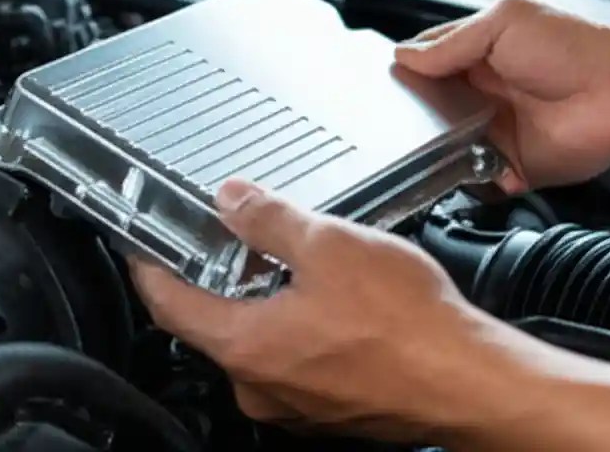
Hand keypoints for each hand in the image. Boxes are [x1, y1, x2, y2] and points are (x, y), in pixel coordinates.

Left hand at [130, 179, 497, 442]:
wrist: (470, 381)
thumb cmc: (406, 325)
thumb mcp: (329, 245)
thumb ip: (270, 219)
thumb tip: (233, 199)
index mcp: (246, 347)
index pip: (167, 305)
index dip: (149, 268)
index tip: (140, 247)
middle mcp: (262, 386)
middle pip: (214, 325)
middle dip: (219, 279)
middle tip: (232, 238)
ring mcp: (297, 404)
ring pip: (261, 344)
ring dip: (267, 303)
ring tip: (300, 264)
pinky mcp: (332, 408)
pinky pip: (298, 362)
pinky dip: (301, 329)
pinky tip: (337, 303)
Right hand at [395, 0, 609, 189]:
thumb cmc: (577, 49)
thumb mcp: (505, 23)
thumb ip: (452, 42)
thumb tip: (404, 56)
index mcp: (478, 52)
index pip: (426, 62)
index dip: (406, 72)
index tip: (389, 84)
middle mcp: (483, 92)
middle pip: (428, 110)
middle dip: (416, 117)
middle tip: (414, 118)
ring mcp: (495, 130)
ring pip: (445, 148)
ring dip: (441, 150)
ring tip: (448, 142)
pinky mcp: (511, 165)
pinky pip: (476, 180)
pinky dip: (471, 178)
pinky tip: (479, 163)